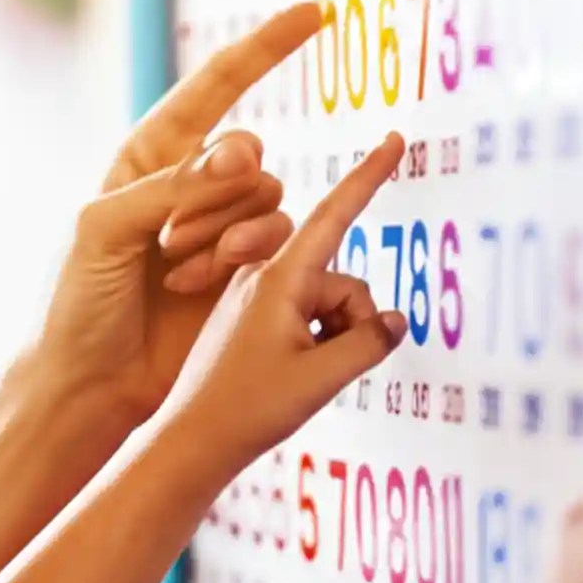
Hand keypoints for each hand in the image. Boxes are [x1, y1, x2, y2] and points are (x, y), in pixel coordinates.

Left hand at [28, 3, 322, 418]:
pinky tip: (195, 283)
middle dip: (216, 196)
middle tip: (166, 241)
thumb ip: (171, 185)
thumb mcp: (102, 229)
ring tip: (176, 269)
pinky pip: (276, 239)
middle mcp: (190, 182)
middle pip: (250, 154)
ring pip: (269, 199)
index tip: (315, 13)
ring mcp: (220, 225)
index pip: (216, 85)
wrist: (93, 379)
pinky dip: (242, 258)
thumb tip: (239, 152)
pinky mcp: (244, 267)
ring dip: (227, 234)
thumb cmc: (78, 302)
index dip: (267, 47)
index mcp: (148, 154)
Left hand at [159, 133, 408, 473]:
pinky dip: (315, 345)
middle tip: (317, 366)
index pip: (333, 213)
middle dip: (351, 321)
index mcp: (275, 275)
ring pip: (327, 303)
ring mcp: (257, 299)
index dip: (368, 176)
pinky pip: (306, 319)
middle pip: (342, 280)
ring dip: (333, 338)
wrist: (187, 444)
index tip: (395, 138)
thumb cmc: (238, 408)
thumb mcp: (315, 378)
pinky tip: (289, 379)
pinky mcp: (253, 321)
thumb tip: (394, 319)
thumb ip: (368, 344)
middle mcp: (265, 276)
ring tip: (297, 378)